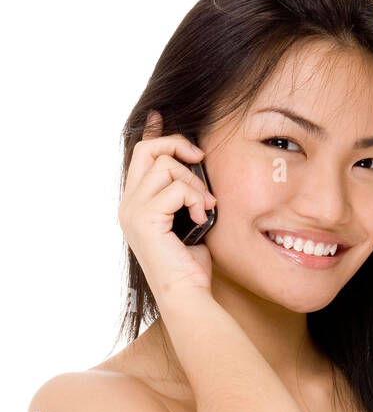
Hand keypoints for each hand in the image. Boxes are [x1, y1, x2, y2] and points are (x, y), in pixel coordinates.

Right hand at [118, 108, 215, 304]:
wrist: (187, 295)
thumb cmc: (190, 267)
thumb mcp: (188, 222)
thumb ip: (183, 196)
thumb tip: (195, 169)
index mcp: (135, 204)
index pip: (139, 156)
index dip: (153, 133)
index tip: (161, 116)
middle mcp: (128, 204)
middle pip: (147, 149)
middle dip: (177, 146)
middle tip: (200, 160)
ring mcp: (133, 210)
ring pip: (166, 166)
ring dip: (194, 184)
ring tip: (204, 208)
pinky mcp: (145, 217)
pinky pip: (177, 187)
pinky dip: (196, 199)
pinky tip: (201, 218)